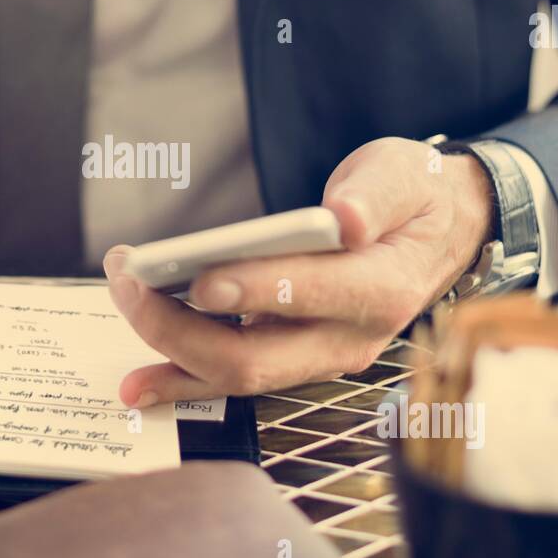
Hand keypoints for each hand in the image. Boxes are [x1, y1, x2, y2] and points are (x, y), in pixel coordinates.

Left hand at [103, 137, 495, 406]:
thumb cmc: (412, 200)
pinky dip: (181, 380)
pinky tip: (138, 381)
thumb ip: (376, 194)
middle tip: (129, 283)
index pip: (314, 296)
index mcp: (382, 288)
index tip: (199, 277)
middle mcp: (350, 338)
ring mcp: (318, 356)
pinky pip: (232, 378)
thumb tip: (345, 219)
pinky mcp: (292, 357)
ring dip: (169, 352)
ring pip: (237, 377)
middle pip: (256, 358)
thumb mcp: (404, 175)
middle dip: (180, 327)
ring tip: (121, 310)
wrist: (436, 235)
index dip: (255, 290)